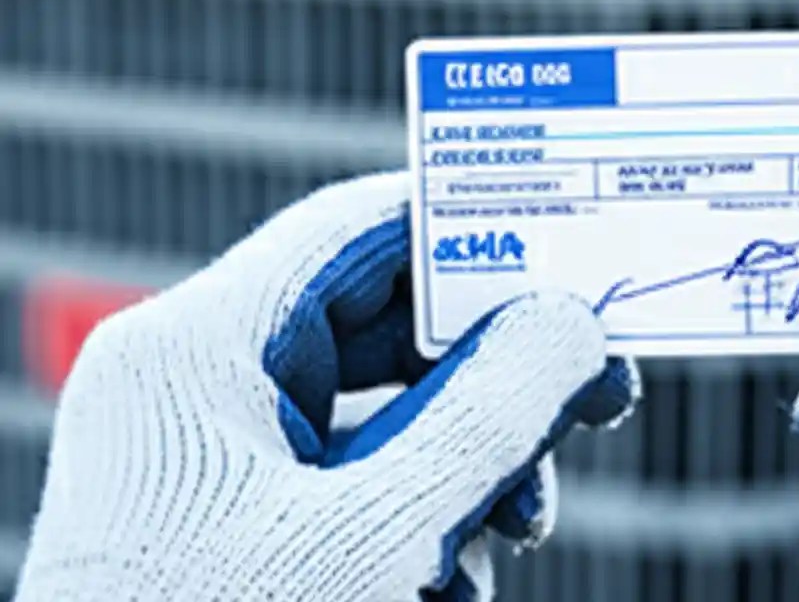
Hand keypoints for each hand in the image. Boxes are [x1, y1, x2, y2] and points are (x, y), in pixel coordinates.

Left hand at [16, 173, 637, 601]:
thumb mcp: (377, 534)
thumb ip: (488, 415)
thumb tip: (571, 326)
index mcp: (198, 352)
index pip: (360, 234)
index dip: (478, 234)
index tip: (576, 257)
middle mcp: (198, 390)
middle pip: (385, 332)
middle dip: (497, 376)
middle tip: (598, 394)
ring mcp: (213, 463)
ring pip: (381, 418)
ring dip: (472, 464)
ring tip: (522, 526)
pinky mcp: (234, 529)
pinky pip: (353, 487)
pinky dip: (423, 520)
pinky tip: (454, 584)